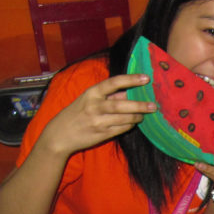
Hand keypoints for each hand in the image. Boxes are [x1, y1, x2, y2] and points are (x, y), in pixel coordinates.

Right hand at [38, 73, 155, 157]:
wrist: (59, 135)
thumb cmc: (77, 113)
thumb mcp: (88, 100)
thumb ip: (108, 96)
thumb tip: (129, 91)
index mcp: (91, 93)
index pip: (114, 83)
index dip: (131, 79)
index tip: (146, 78)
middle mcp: (94, 106)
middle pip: (122, 105)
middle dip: (140, 105)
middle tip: (153, 105)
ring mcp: (98, 122)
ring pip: (124, 119)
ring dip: (137, 117)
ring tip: (144, 114)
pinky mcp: (101, 135)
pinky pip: (121, 129)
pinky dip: (129, 126)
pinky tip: (133, 123)